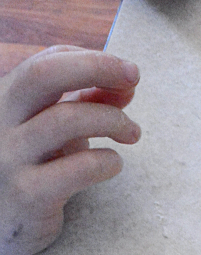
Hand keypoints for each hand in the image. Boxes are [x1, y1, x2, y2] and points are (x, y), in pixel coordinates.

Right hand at [0, 47, 140, 254]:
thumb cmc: (30, 170)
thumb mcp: (53, 131)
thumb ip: (85, 104)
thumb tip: (126, 82)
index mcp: (6, 99)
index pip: (48, 61)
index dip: (91, 60)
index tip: (126, 72)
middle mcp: (0, 122)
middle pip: (44, 73)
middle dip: (96, 67)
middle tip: (134, 76)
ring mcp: (9, 157)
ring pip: (66, 119)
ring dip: (112, 119)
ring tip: (132, 133)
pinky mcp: (27, 194)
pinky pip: (77, 168)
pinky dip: (106, 160)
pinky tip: (113, 164)